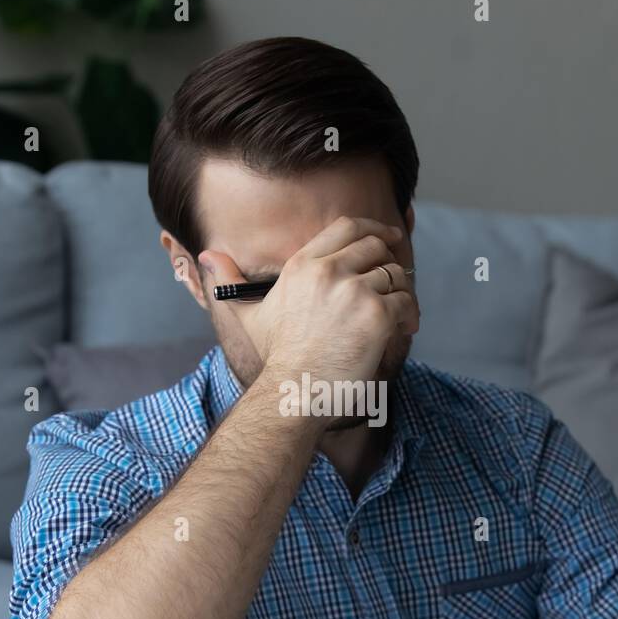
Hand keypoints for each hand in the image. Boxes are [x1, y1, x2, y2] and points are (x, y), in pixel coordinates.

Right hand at [198, 216, 419, 386]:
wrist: (293, 391)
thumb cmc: (274, 360)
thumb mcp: (247, 316)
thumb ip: (229, 283)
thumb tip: (207, 254)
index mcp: (302, 266)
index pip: (346, 227)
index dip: (373, 227)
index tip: (388, 236)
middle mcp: (329, 271)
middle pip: (375, 247)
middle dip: (391, 260)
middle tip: (399, 280)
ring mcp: (355, 291)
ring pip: (394, 276)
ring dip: (401, 293)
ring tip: (400, 314)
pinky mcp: (377, 314)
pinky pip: (405, 302)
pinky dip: (409, 314)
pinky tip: (404, 328)